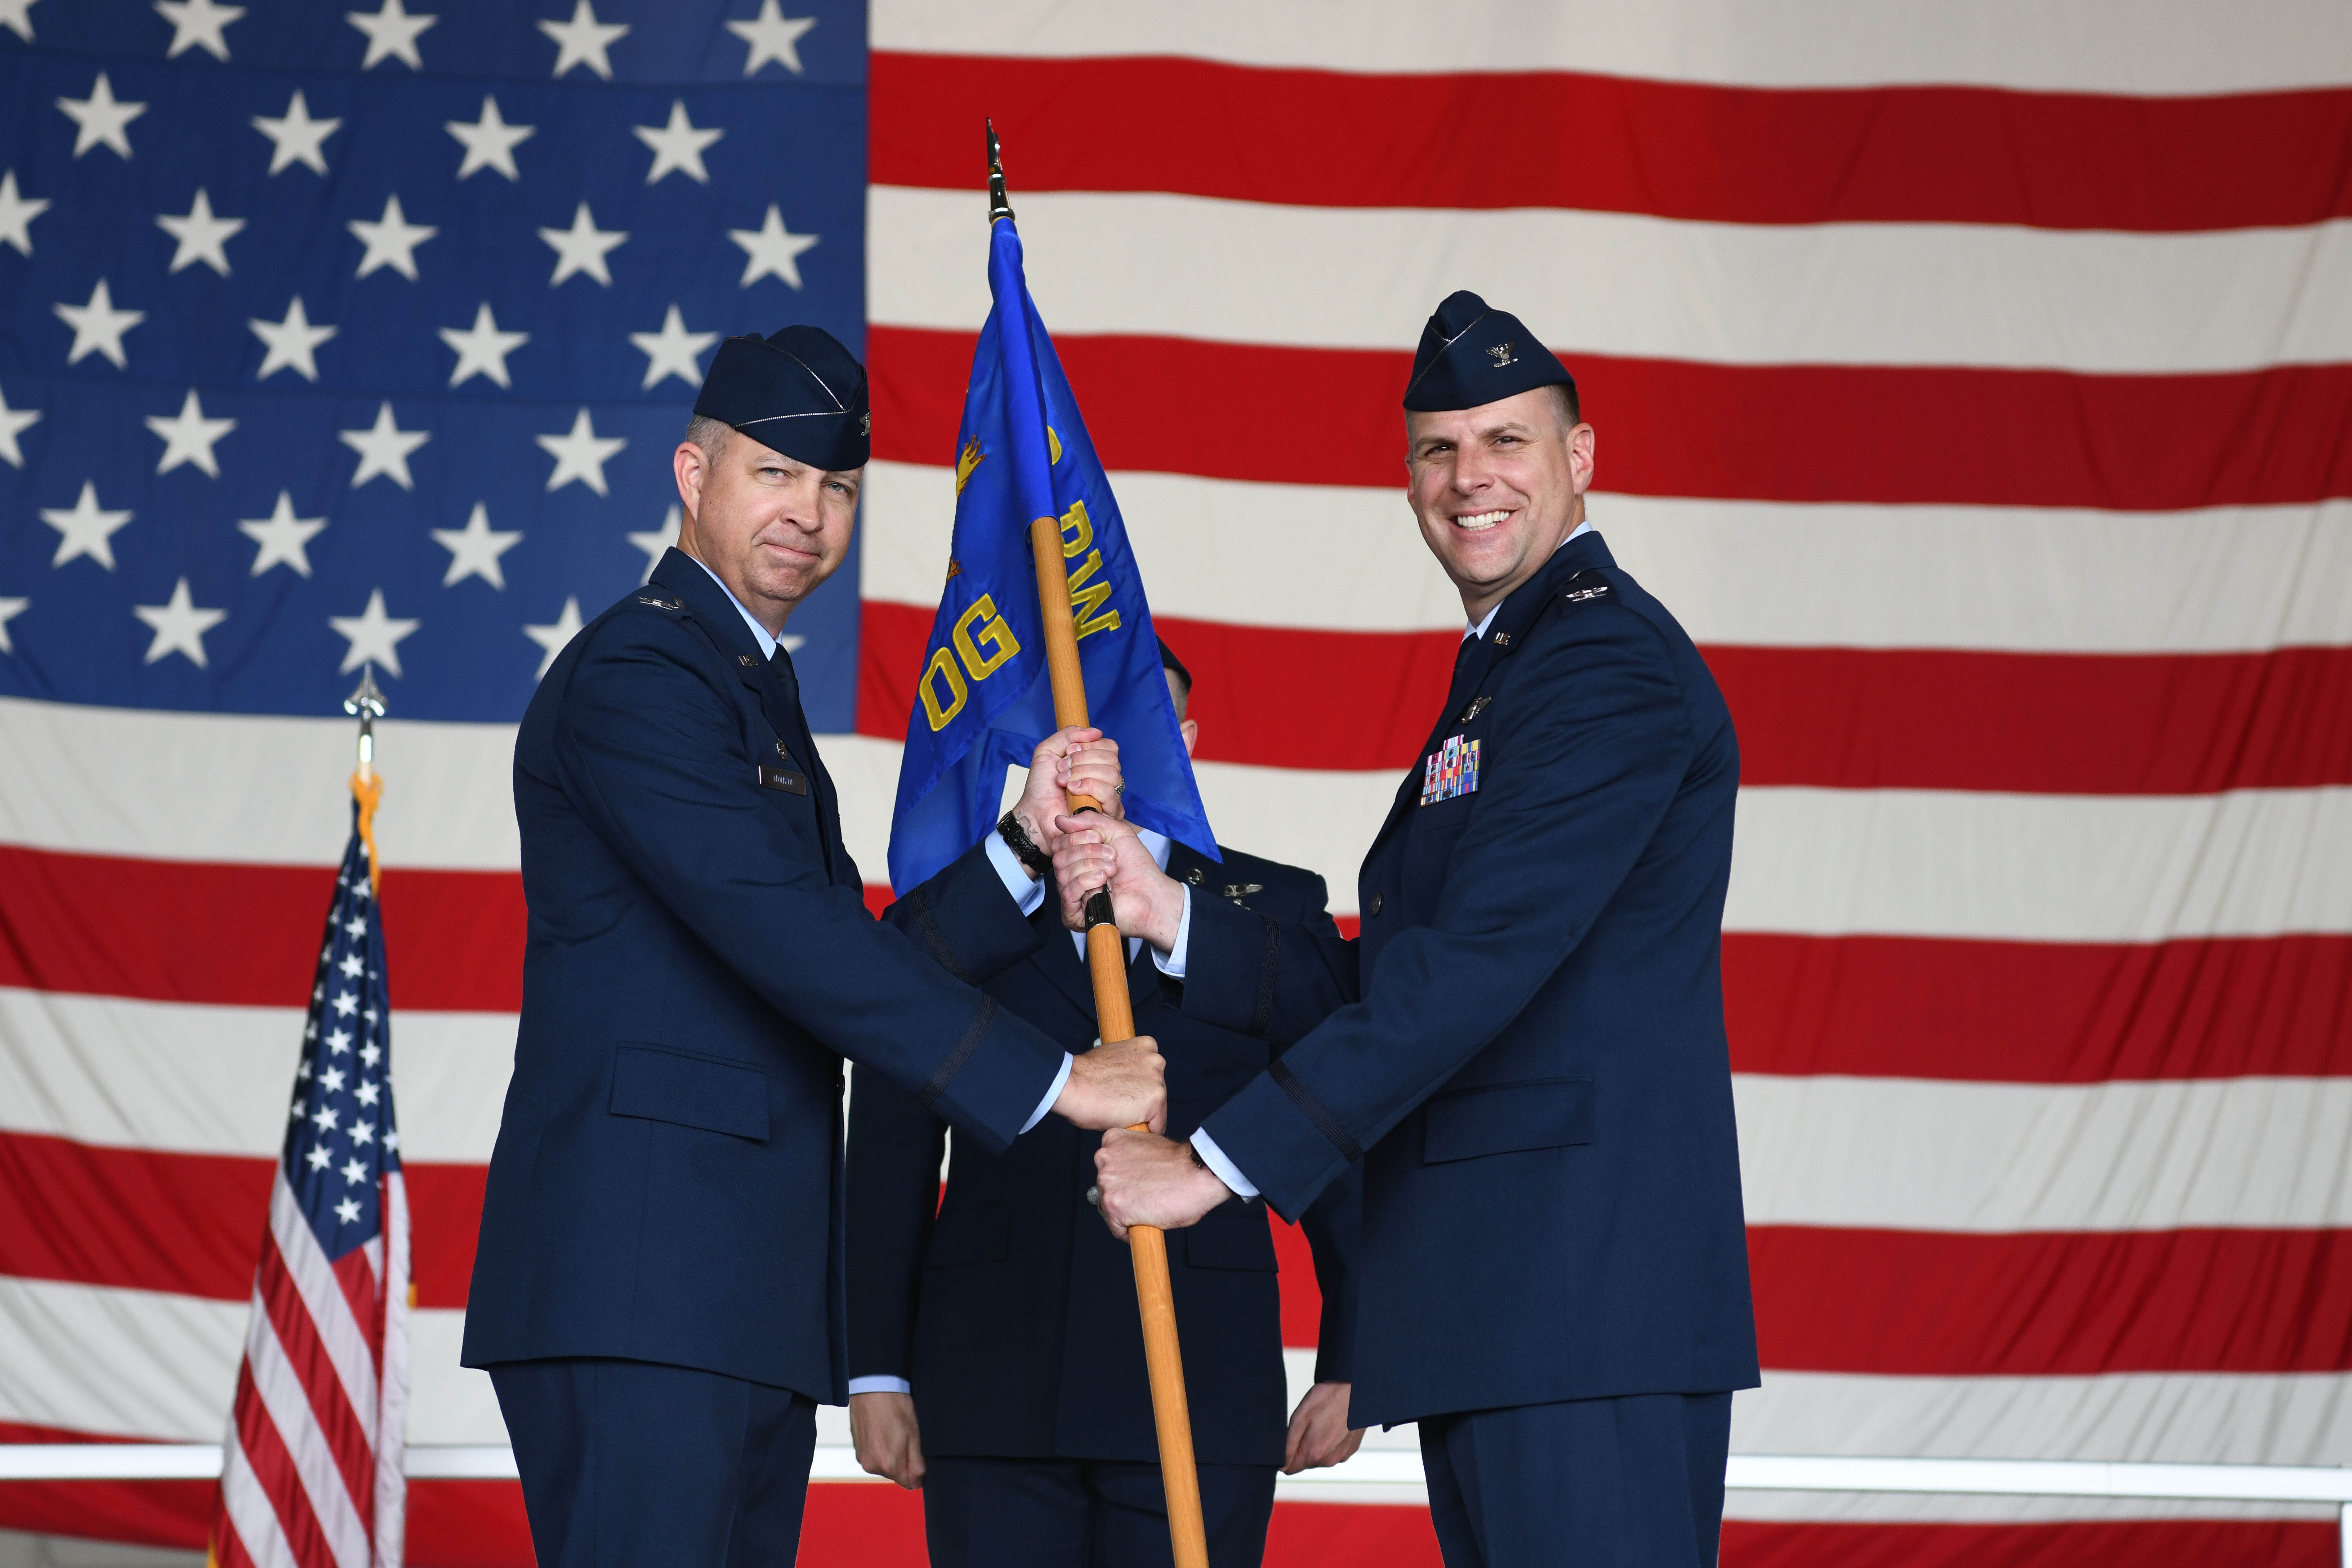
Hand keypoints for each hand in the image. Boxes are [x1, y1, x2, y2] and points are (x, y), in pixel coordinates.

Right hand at [849, 1391, 924, 1489]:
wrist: (873, 1386)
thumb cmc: (896, 1406)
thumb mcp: (915, 1434)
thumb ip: (917, 1464)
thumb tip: (918, 1482)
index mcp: (888, 1465)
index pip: (909, 1483)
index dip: (918, 1472)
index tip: (919, 1455)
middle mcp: (872, 1466)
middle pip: (896, 1474)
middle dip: (904, 1461)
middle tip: (907, 1438)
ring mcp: (862, 1457)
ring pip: (884, 1465)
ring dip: (891, 1454)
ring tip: (895, 1431)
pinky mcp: (857, 1447)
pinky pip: (873, 1456)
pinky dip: (880, 1447)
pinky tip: (884, 1429)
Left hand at [1012, 727, 1123, 858]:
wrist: (1034, 812)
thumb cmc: (1041, 786)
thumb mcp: (1048, 751)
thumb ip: (1069, 735)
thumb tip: (1096, 732)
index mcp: (1097, 763)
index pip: (1109, 746)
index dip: (1089, 746)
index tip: (1067, 752)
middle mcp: (1106, 779)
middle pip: (1112, 759)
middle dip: (1083, 760)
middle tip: (1062, 769)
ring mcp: (1110, 796)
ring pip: (1112, 774)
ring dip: (1083, 773)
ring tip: (1065, 782)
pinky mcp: (1109, 813)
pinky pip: (1110, 794)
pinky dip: (1090, 787)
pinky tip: (1073, 791)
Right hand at [1052, 811, 1184, 949]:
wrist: (1152, 893)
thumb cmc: (1136, 866)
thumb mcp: (1116, 831)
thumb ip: (1089, 820)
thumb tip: (1059, 820)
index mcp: (1076, 858)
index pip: (1059, 843)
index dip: (1077, 836)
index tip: (1100, 837)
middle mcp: (1071, 876)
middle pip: (1059, 857)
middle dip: (1087, 851)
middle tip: (1111, 855)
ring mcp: (1071, 897)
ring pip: (1063, 874)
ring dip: (1091, 866)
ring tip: (1112, 870)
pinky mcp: (1074, 915)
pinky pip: (1068, 893)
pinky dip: (1086, 882)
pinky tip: (1103, 882)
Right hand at [1053, 1036, 1165, 1132]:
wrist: (1072, 1085)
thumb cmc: (1084, 1076)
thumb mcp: (1112, 1059)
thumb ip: (1127, 1066)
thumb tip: (1128, 1079)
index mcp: (1146, 1046)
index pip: (1151, 1075)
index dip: (1137, 1087)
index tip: (1121, 1091)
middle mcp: (1156, 1060)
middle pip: (1156, 1091)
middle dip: (1141, 1101)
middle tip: (1117, 1103)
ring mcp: (1158, 1080)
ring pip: (1157, 1109)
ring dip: (1141, 1115)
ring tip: (1118, 1112)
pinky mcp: (1156, 1099)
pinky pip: (1157, 1125)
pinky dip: (1144, 1130)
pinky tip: (1125, 1123)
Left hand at [1092, 1127, 1229, 1238]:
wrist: (1198, 1174)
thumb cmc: (1182, 1164)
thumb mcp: (1149, 1147)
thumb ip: (1133, 1158)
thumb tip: (1131, 1176)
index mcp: (1113, 1140)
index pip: (1107, 1165)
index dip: (1122, 1179)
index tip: (1135, 1186)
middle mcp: (1105, 1160)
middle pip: (1105, 1187)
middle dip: (1123, 1195)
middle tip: (1145, 1198)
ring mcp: (1107, 1184)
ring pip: (1109, 1208)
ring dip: (1126, 1212)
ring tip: (1149, 1209)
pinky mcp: (1115, 1206)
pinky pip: (1116, 1228)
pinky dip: (1129, 1231)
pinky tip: (1146, 1223)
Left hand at [1283, 1381, 1364, 1473]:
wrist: (1356, 1390)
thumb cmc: (1327, 1398)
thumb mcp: (1299, 1417)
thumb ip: (1288, 1445)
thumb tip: (1281, 1465)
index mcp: (1313, 1453)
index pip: (1289, 1468)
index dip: (1285, 1456)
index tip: (1290, 1439)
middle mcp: (1328, 1460)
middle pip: (1305, 1462)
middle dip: (1302, 1447)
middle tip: (1308, 1424)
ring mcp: (1341, 1456)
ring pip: (1319, 1457)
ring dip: (1316, 1444)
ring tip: (1323, 1422)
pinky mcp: (1351, 1450)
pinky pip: (1333, 1452)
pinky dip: (1330, 1442)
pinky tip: (1333, 1425)